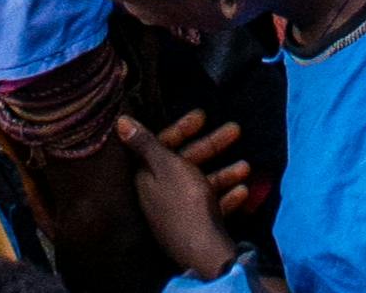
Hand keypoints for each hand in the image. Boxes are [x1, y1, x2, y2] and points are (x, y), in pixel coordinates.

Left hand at [114, 114, 238, 280]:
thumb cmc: (184, 201)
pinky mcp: (195, 226)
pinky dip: (227, 196)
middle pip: (186, 162)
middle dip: (212, 145)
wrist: (202, 251)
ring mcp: (179, 213)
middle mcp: (161, 195)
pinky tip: (243, 191)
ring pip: (203, 183)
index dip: (181, 129)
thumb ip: (146, 143)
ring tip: (246, 166)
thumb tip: (119, 122)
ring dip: (225, 172)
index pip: (161, 147)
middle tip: (235, 130)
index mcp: (149, 179)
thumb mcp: (166, 165)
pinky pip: (212, 205)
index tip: (202, 116)